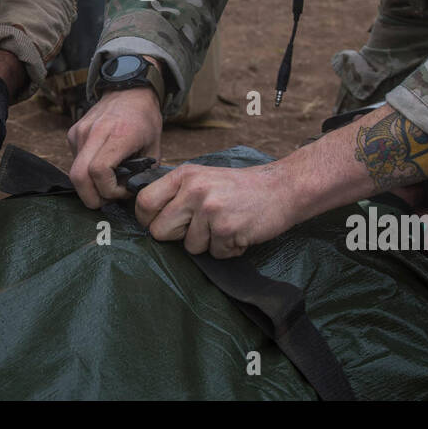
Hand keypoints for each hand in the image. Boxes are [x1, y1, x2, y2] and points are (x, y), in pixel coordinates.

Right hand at [67, 87, 161, 207]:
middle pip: (78, 176)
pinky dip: (85, 171)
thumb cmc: (145, 119)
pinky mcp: (73, 132)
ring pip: (74, 171)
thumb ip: (143, 172)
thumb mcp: (154, 147)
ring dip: (88, 185)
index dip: (108, 190)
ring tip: (106, 183)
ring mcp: (81, 131)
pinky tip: (100, 166)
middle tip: (105, 202)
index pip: (99, 171)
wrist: (129, 90)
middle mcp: (95, 132)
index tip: (122, 191)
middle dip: (90, 197)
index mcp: (119, 134)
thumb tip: (132, 193)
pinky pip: (74, 161)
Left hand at [135, 161, 301, 258]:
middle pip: (160, 230)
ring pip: (189, 247)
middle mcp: (194, 190)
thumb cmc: (242, 187)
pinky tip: (239, 231)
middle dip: (177, 237)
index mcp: (184, 175)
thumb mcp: (205, 178)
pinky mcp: (226, 229)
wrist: (283, 188)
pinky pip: (215, 254)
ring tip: (226, 225)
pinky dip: (228, 249)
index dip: (147, 220)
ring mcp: (209, 210)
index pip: (144, 202)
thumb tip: (149, 216)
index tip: (157, 225)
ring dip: (208, 243)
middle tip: (200, 228)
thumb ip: (178, 192)